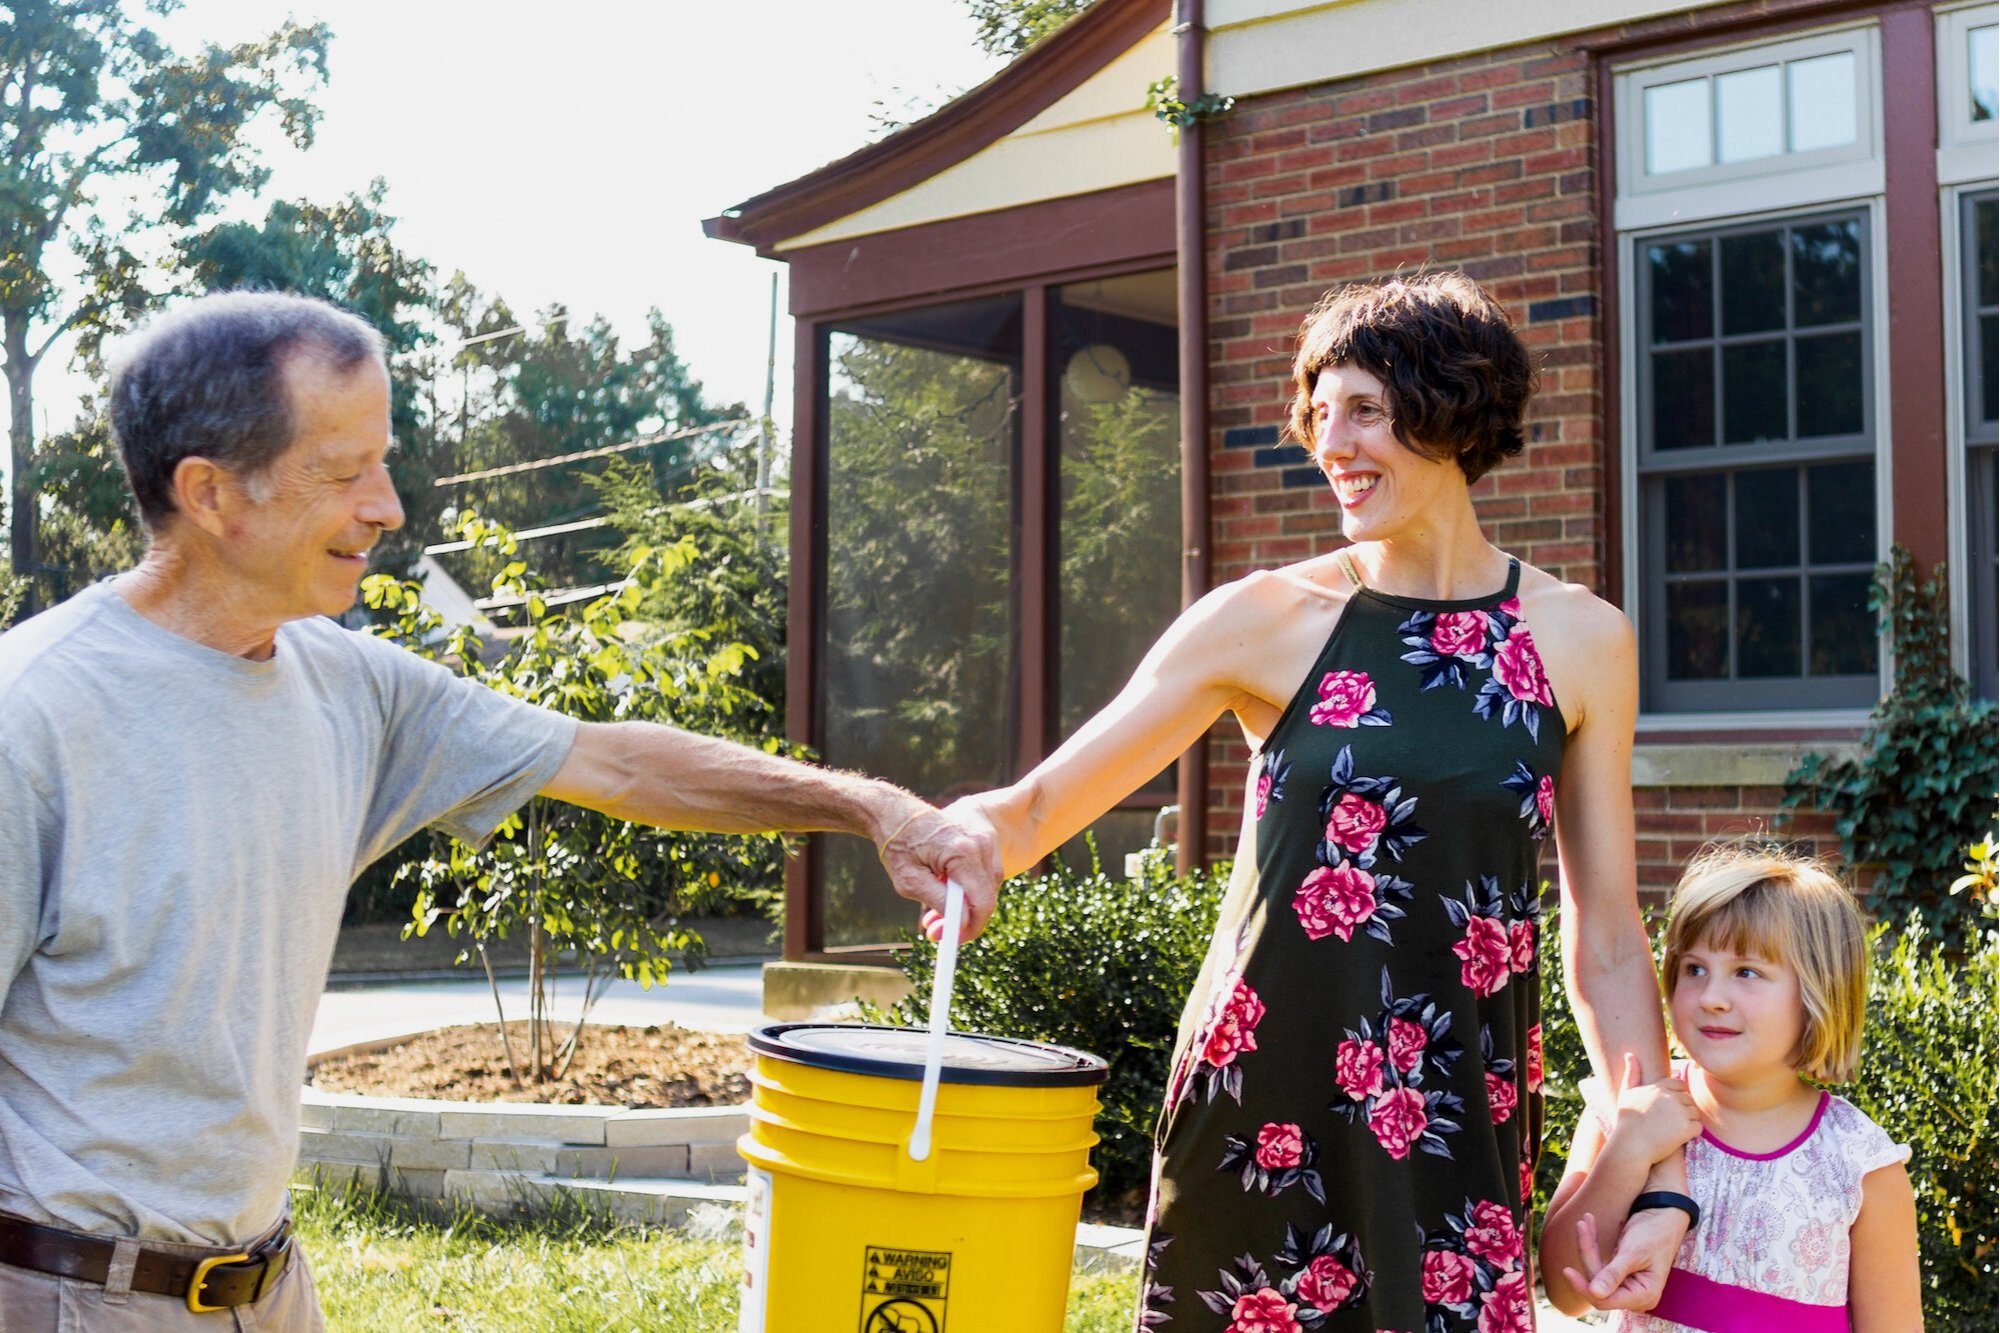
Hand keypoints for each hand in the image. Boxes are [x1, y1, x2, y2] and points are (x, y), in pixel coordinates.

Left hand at [876, 797, 999, 943]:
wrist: (895, 814)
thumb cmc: (898, 845)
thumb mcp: (910, 881)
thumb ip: (939, 902)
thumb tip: (962, 923)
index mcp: (963, 853)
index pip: (982, 902)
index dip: (970, 928)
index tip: (950, 941)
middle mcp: (980, 844)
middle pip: (987, 896)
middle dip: (964, 919)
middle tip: (935, 931)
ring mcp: (984, 840)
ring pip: (987, 887)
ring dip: (965, 905)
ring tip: (933, 914)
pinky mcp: (982, 840)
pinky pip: (984, 874)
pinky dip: (968, 889)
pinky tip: (944, 893)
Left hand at [1563, 1205, 1687, 1310]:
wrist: (1664, 1214)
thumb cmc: (1654, 1233)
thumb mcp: (1634, 1253)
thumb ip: (1614, 1274)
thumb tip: (1595, 1293)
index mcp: (1644, 1296)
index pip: (1606, 1300)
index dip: (1584, 1288)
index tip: (1566, 1270)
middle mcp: (1634, 1294)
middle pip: (1597, 1283)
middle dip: (1588, 1254)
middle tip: (1581, 1225)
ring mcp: (1626, 1283)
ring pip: (1596, 1270)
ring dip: (1588, 1245)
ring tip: (1584, 1221)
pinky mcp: (1619, 1271)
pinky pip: (1599, 1261)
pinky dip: (1592, 1243)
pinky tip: (1587, 1224)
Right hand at [1608, 1052, 1700, 1165]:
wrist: (1631, 1145)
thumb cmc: (1627, 1120)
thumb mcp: (1627, 1093)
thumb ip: (1632, 1073)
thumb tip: (1630, 1054)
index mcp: (1659, 1086)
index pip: (1679, 1084)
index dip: (1675, 1096)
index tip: (1666, 1108)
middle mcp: (1672, 1097)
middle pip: (1688, 1099)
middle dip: (1682, 1110)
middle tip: (1668, 1123)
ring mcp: (1680, 1112)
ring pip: (1694, 1113)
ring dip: (1687, 1121)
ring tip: (1672, 1130)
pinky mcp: (1687, 1128)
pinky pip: (1698, 1128)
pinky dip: (1691, 1133)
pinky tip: (1678, 1138)